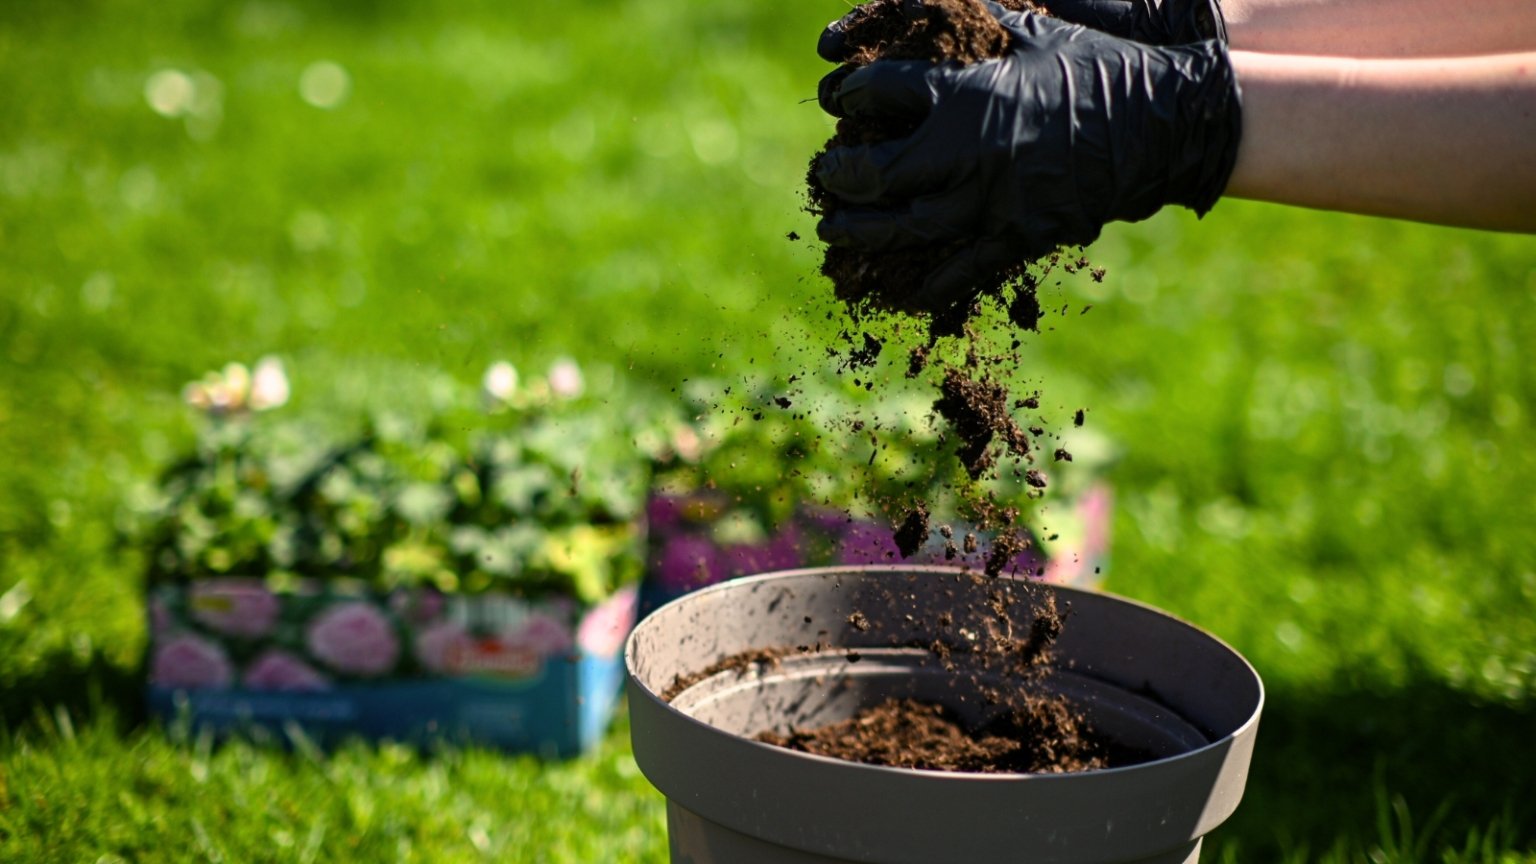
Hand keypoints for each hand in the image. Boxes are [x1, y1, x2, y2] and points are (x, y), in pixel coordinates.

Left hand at [814, 9, 1241, 307]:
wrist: (1164, 123)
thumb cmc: (1098, 69)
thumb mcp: (1035, 29)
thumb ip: (980, 21)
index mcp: (967, 92)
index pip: (881, 92)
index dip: (850, 93)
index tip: (839, 97)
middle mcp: (969, 150)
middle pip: (880, 173)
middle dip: (842, 177)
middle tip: (823, 177)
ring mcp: (993, 199)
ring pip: (909, 227)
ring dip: (864, 232)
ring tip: (834, 229)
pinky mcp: (1021, 234)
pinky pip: (963, 267)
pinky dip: (929, 282)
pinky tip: (902, 289)